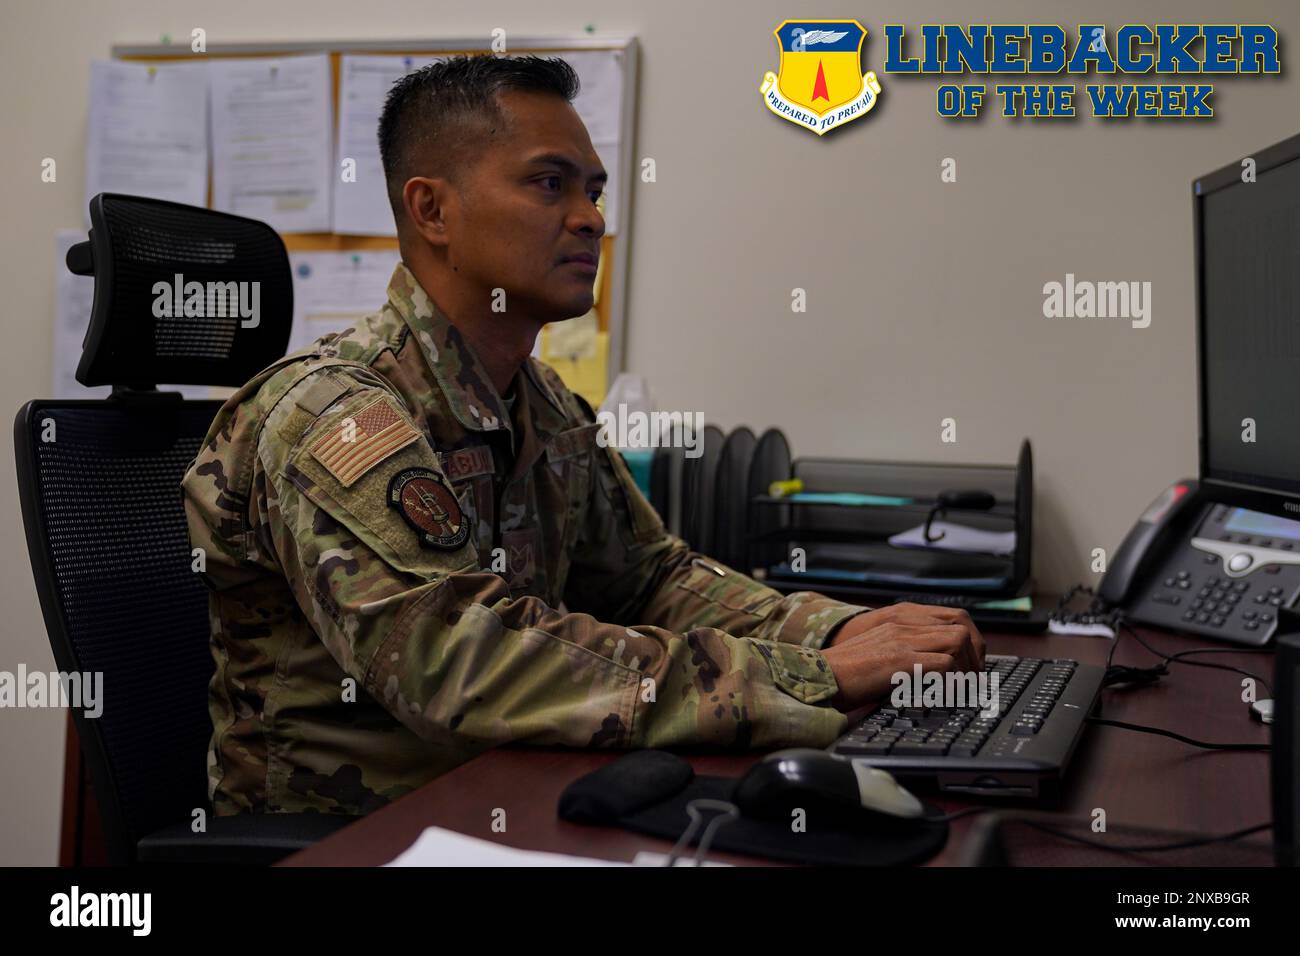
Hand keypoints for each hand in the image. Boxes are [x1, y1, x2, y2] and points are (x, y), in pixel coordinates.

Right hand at [820, 603, 985, 710]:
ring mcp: (903, 640)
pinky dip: (953, 681)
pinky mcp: (900, 660)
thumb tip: (935, 671)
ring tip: (961, 689)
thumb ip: (905, 652)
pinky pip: (945, 665)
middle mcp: (904, 625)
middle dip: (975, 655)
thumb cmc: (845, 673)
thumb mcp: (880, 654)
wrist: (818, 676)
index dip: (970, 642)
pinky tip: (946, 696)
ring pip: (958, 641)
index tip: (970, 667)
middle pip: (961, 626)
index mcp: (899, 622)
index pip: (953, 618)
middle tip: (971, 680)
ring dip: (967, 667)